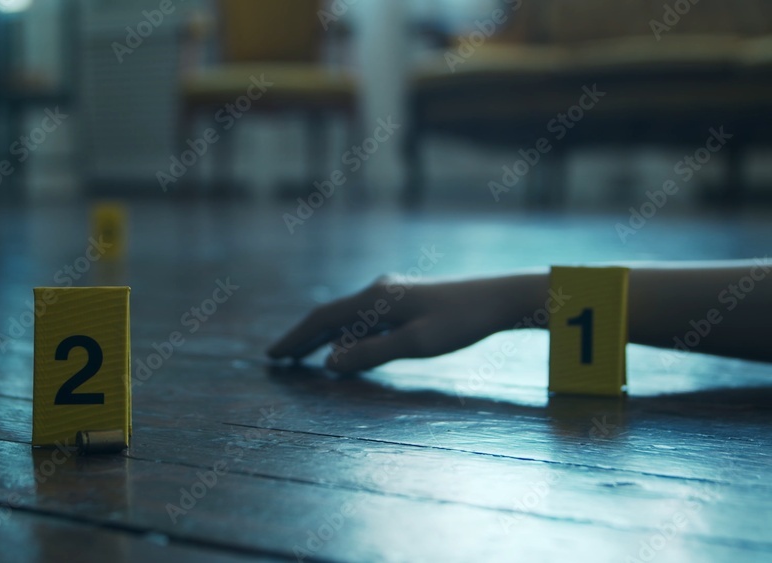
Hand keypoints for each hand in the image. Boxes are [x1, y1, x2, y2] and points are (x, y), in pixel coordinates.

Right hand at [267, 273, 542, 371]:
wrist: (498, 299)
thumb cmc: (460, 323)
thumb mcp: (415, 344)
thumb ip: (371, 354)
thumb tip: (330, 363)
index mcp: (374, 300)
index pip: (322, 319)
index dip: (295, 339)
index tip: (273, 356)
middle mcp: (377, 292)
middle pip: (330, 317)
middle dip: (304, 338)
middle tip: (279, 358)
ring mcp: (391, 295)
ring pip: (348, 318)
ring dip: (325, 337)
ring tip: (304, 356)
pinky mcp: (405, 300)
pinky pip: (365, 319)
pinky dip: (347, 334)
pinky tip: (348, 348)